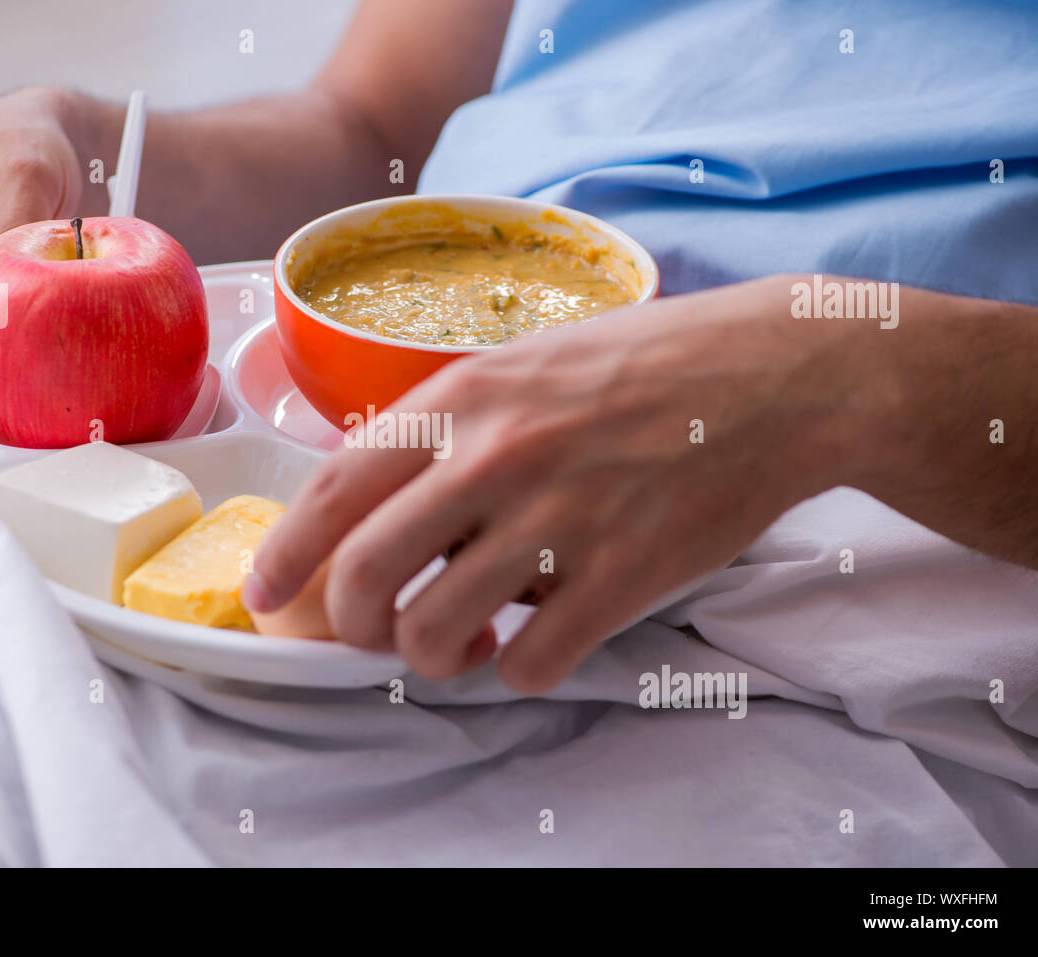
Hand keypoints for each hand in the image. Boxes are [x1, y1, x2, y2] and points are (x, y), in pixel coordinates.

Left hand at [246, 275, 876, 691]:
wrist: (772, 374)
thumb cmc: (641, 366)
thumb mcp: (521, 363)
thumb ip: (444, 425)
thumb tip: (375, 501)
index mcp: (460, 400)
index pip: (332, 488)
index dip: (285, 552)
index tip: (265, 594)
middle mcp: (494, 458)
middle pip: (364, 576)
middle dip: (351, 624)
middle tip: (376, 629)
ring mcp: (559, 519)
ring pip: (435, 634)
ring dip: (434, 657)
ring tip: (468, 637)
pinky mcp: (623, 576)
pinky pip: (530, 663)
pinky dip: (520, 668)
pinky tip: (539, 639)